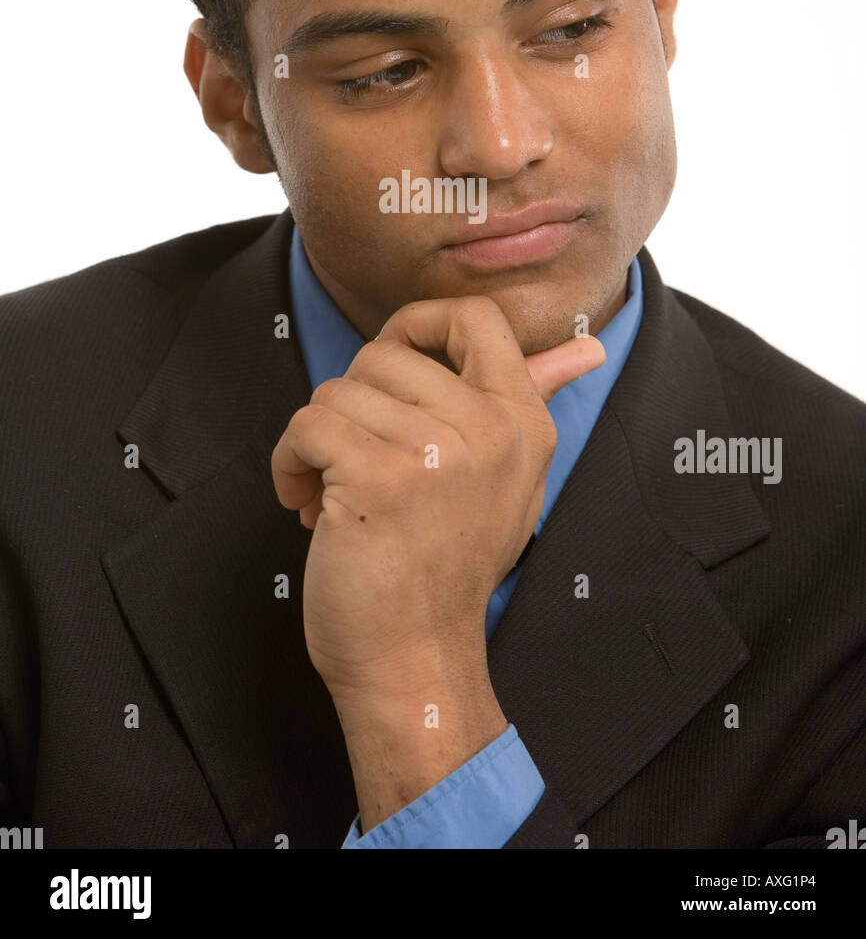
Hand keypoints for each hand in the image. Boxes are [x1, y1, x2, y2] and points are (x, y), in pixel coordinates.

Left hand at [271, 295, 605, 706]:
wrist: (412, 658)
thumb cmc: (448, 565)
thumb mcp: (510, 478)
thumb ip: (537, 400)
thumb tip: (587, 345)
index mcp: (525, 423)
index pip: (477, 316)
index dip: (418, 325)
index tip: (390, 370)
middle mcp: (491, 430)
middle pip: (384, 353)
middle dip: (352, 404)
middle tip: (357, 458)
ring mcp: (436, 453)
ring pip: (337, 389)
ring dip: (315, 441)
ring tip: (331, 491)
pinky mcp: (378, 477)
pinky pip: (306, 424)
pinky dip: (289, 463)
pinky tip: (306, 503)